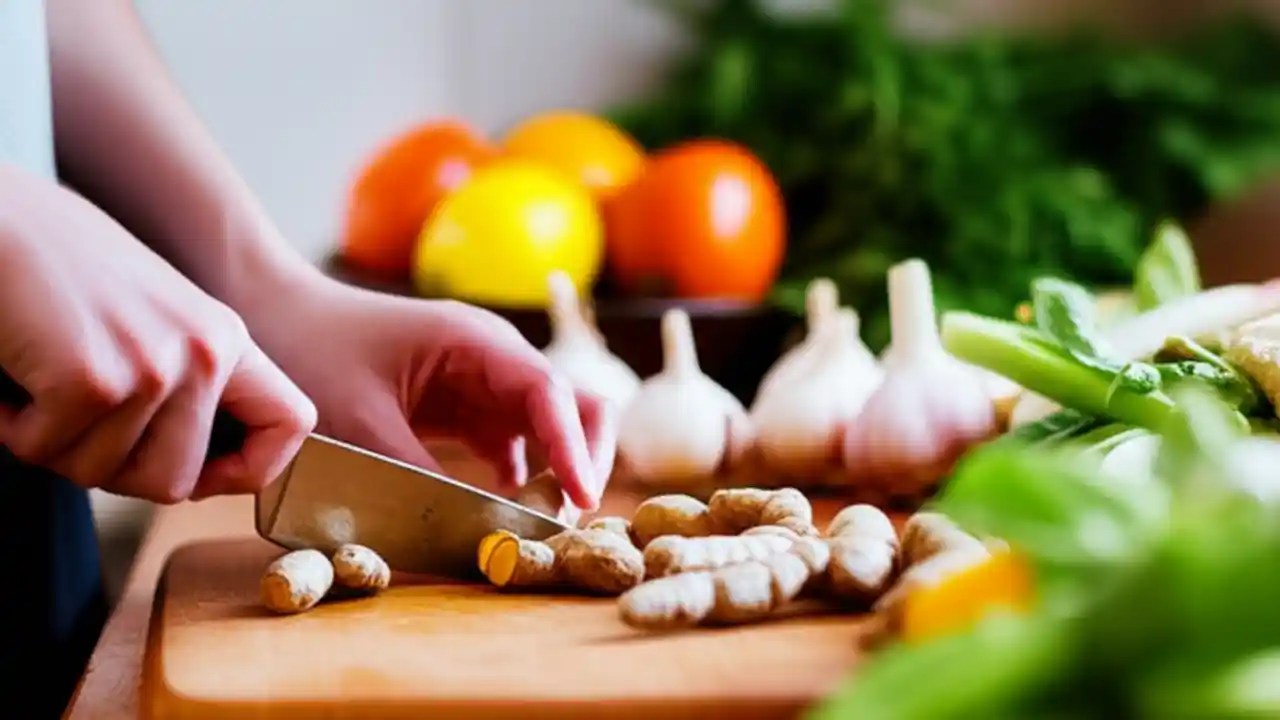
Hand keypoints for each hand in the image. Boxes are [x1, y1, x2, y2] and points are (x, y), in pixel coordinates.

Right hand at [0, 163, 315, 501]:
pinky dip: (12, 427)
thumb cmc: (59, 268)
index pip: (291, 425)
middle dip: (112, 470)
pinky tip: (12, 376)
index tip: (198, 475)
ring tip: (41, 383)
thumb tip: (195, 477)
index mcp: (226, 338)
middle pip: (174, 483)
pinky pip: (44, 451)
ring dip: (54, 444)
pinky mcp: (92, 379)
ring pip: (103, 475)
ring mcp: (153, 365)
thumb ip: (186, 386)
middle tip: (73, 420)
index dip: (251, 470)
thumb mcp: (153, 321)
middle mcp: (204, 351)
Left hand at [240, 277, 615, 509]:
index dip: (572, 448)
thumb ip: (413, 476)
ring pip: (552, 428)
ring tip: (539, 528)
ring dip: (555, 474)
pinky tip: (504, 516)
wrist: (273, 314)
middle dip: (583, 459)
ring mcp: (485, 383)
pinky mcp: (467, 409)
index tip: (581, 501)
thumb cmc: (312, 349)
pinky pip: (516, 446)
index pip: (550, 392)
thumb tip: (464, 535)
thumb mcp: (358, 421)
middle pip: (575, 404)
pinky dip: (521, 481)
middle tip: (569, 519)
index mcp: (476, 343)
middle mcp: (495, 359)